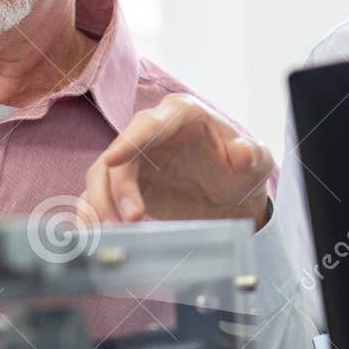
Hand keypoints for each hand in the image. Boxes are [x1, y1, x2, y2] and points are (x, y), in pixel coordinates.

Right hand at [82, 94, 272, 227]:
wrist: (231, 197)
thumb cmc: (243, 171)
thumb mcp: (256, 162)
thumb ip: (252, 155)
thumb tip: (243, 151)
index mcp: (182, 114)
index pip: (149, 124)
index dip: (129, 142)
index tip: (112, 160)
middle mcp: (151, 131)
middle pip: (118, 153)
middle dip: (116, 187)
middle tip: (131, 220)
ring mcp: (134, 158)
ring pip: (100, 175)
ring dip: (101, 203)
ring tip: (116, 232)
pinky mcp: (124, 184)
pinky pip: (98, 195)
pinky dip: (92, 213)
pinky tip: (95, 234)